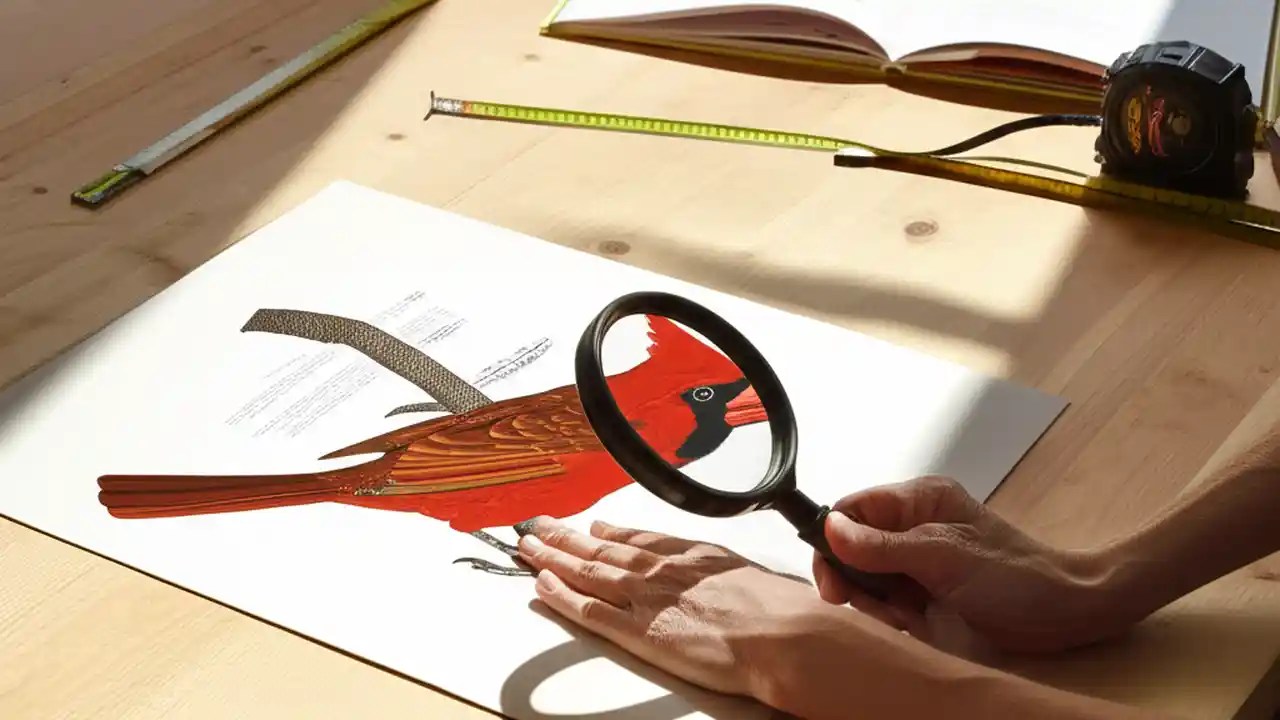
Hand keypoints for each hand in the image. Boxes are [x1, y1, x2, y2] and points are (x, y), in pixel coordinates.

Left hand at [516, 516, 838, 701]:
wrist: (779, 634)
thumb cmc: (774, 609)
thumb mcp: (744, 570)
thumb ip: (714, 565)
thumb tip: (708, 563)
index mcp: (687, 553)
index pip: (636, 537)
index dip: (608, 529)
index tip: (591, 524)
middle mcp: (660, 570)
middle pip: (602, 548)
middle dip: (567, 536)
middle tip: (541, 527)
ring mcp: (645, 599)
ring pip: (586, 572)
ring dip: (553, 558)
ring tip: (530, 548)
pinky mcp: (637, 632)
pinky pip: (589, 611)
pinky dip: (562, 596)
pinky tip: (543, 586)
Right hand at [814, 475, 1119, 653]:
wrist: (1065, 614)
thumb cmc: (1013, 576)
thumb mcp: (943, 556)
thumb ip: (882, 545)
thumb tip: (829, 527)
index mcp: (919, 501)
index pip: (854, 509)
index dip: (832, 538)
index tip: (830, 576)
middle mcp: (913, 528)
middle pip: (851, 548)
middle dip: (850, 578)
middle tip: (857, 603)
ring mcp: (918, 565)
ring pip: (865, 580)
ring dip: (871, 603)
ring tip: (901, 618)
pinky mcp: (924, 598)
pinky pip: (885, 605)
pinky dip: (887, 619)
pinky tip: (908, 626)